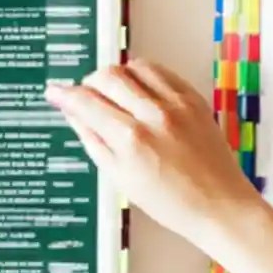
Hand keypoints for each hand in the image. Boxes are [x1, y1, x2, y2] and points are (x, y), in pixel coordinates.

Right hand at [45, 59, 272, 272]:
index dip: (64, 95)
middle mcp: (154, 115)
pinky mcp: (194, 98)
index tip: (54, 92)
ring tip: (114, 94)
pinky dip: (143, 74)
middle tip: (86, 97)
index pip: (86, 102)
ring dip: (117, 75)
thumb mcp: (120, 178)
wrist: (219, 205)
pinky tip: (139, 90)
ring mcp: (177, 103)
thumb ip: (93, 140)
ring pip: (134, 66)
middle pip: (108, 76)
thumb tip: (72, 113)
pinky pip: (161, 71)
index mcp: (130, 140)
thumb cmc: (171, 203)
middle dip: (89, 83)